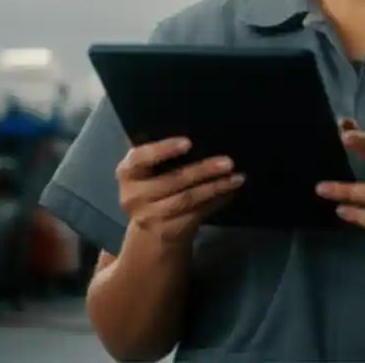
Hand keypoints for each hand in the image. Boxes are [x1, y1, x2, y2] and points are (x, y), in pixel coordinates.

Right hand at [115, 137, 245, 248]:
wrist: (150, 231)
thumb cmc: (154, 185)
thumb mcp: (149, 170)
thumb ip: (163, 153)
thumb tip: (203, 133)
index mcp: (127, 172)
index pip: (140, 158)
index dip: (163, 150)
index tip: (188, 142)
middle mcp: (134, 196)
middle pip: (172, 180)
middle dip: (203, 170)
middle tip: (228, 161)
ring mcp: (150, 217)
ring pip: (187, 199)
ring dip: (216, 187)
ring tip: (237, 177)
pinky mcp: (168, 232)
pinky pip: (196, 214)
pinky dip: (216, 201)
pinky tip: (231, 192)